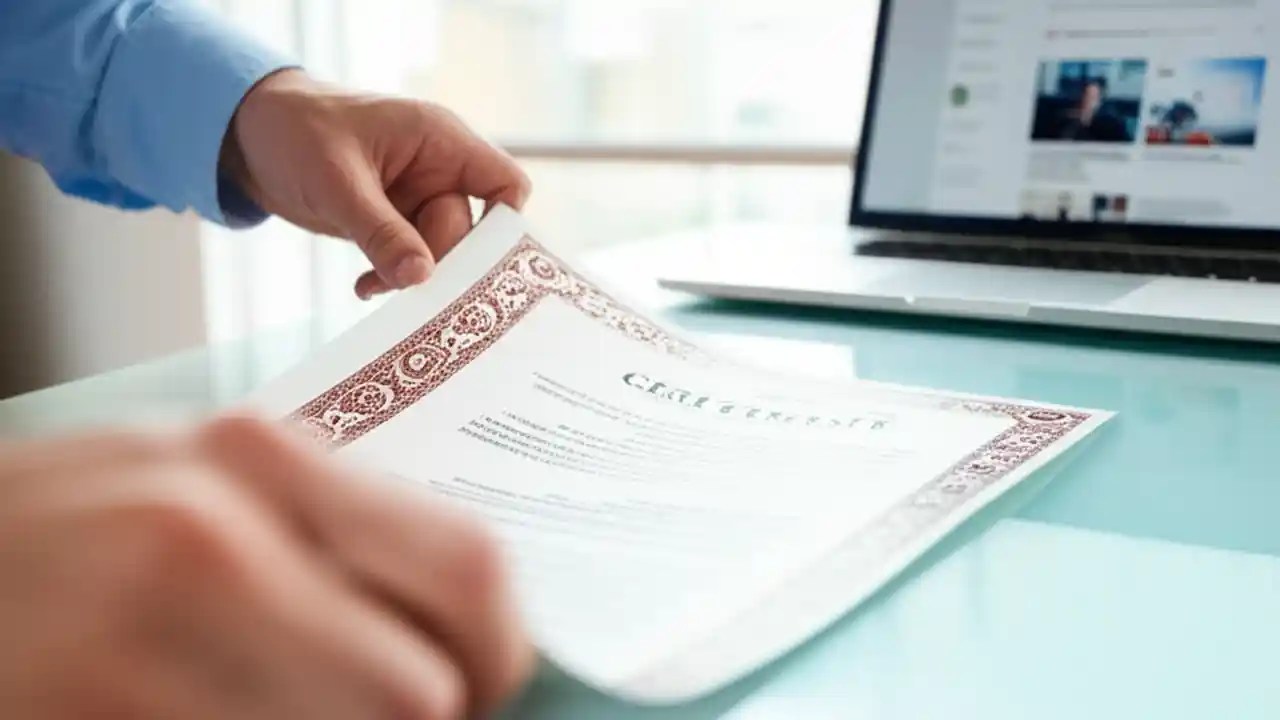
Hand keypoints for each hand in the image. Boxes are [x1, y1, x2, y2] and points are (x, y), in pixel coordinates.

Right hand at [0, 417, 532, 718]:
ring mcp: (130, 628)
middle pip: (423, 688)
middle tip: (359, 715)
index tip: (479, 694)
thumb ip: (323, 544)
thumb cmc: (67, 542)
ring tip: (252, 709)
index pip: (467, 566)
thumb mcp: (194, 496)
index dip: (498, 655)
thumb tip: (464, 637)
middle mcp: (206, 531)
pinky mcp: (81, 705)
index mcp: (259, 459)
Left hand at [221, 69, 531, 299]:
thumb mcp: (338, 182)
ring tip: (372, 286)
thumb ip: (382, 231)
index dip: (505, 225)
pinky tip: (364, 286)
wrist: (248, 134)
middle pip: (468, 229)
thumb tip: (421, 277)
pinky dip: (391, 276)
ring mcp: (415, 198)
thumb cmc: (295, 131)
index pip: (504, 183)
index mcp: (440, 141)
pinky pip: (409, 258)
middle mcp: (437, 170)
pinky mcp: (392, 221)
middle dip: (439, 261)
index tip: (480, 266)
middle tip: (407, 287)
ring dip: (410, 275)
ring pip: (437, 251)